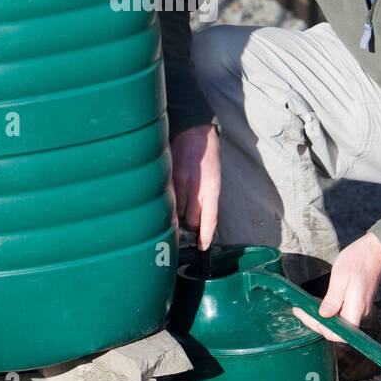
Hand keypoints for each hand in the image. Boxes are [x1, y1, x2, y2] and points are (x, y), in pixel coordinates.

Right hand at [169, 124, 219, 249]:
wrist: (194, 132)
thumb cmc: (206, 157)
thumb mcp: (214, 178)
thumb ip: (207, 198)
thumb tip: (199, 220)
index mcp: (212, 188)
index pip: (209, 218)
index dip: (205, 235)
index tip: (202, 247)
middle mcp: (196, 188)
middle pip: (191, 219)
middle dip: (191, 221)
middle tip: (190, 212)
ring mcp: (180, 183)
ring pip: (177, 211)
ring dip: (179, 211)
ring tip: (181, 198)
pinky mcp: (168, 179)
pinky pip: (167, 200)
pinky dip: (168, 202)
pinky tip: (170, 196)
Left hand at [291, 231, 380, 342]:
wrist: (374, 250)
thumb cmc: (357, 260)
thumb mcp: (341, 277)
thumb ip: (333, 298)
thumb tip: (324, 315)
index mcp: (356, 309)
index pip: (338, 334)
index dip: (319, 328)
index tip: (304, 314)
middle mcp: (359, 313)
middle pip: (336, 330)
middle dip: (315, 322)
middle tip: (299, 310)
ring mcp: (359, 309)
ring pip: (338, 323)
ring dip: (320, 318)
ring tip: (304, 308)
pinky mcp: (357, 304)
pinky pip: (341, 314)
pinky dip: (328, 312)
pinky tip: (317, 304)